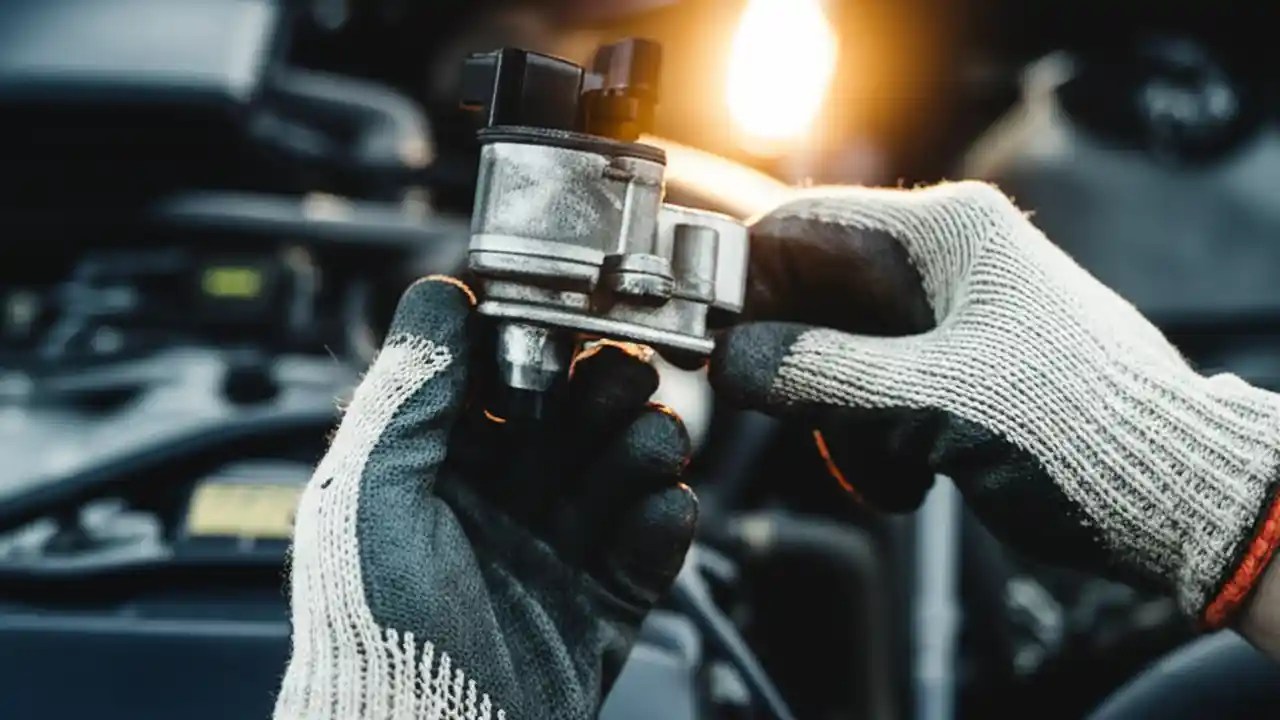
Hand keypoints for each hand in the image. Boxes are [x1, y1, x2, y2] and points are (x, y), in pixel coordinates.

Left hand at [275, 277, 696, 718]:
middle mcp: (498, 504)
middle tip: (627, 375)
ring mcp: (554, 553)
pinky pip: (651, 548)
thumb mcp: (368, 489)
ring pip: (621, 472)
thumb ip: (408, 388)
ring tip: (655, 444)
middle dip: (606, 389)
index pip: (502, 381)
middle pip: (573, 419)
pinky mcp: (602, 604)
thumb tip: (438, 294)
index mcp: (435, 469)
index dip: (540, 346)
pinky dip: (666, 521)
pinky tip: (664, 509)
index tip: (573, 321)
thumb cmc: (370, 629)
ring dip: (646, 446)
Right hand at [711, 181, 1279, 627]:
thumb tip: (730, 359)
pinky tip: (908, 477)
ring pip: (838, 357)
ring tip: (886, 473)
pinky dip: (873, 439)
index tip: (711, 341)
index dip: (745, 283)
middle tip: (803, 425)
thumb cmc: (1084, 431)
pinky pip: (876, 392)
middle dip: (802, 376)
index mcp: (944, 236)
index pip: (801, 228)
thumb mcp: (930, 403)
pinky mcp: (957, 368)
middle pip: (813, 301)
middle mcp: (944, 264)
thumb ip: (817, 374)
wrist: (1177, 498)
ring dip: (840, 423)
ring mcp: (951, 317)